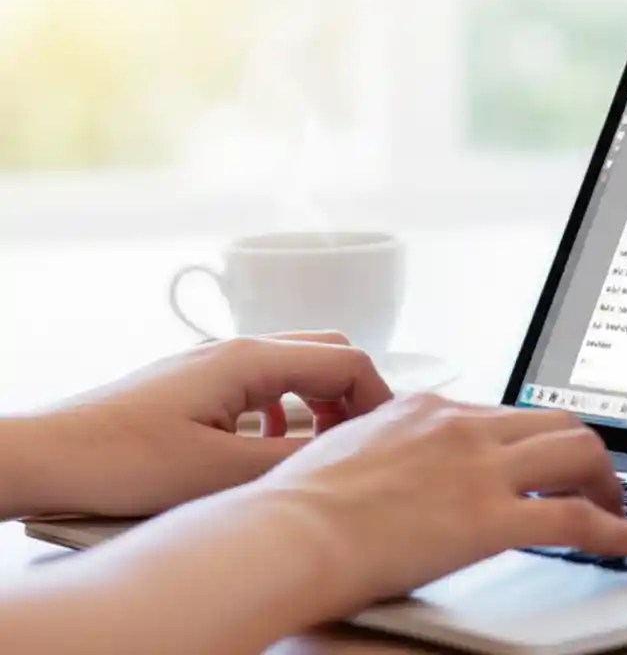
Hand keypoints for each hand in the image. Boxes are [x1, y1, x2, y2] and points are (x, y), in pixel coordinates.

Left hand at [5, 332, 391, 517]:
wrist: (47, 456)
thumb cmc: (124, 461)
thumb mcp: (222, 471)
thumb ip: (295, 458)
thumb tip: (346, 452)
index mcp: (249, 360)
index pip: (346, 359)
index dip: (378, 397)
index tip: (384, 439)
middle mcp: (235, 348)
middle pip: (326, 350)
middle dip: (353, 393)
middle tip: (355, 441)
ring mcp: (213, 361)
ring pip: (294, 365)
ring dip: (319, 400)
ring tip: (317, 448)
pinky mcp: (195, 381)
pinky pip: (262, 381)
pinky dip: (284, 406)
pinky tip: (265, 445)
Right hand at [248, 393, 626, 611]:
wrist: (284, 533)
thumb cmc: (298, 505)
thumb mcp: (351, 452)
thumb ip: (393, 452)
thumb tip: (404, 472)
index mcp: (429, 409)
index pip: (510, 416)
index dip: (540, 444)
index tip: (551, 464)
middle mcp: (463, 426)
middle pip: (558, 423)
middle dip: (588, 455)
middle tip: (598, 486)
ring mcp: (479, 467)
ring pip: (580, 454)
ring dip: (609, 483)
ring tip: (620, 511)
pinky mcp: (489, 517)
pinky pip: (579, 520)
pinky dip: (622, 532)